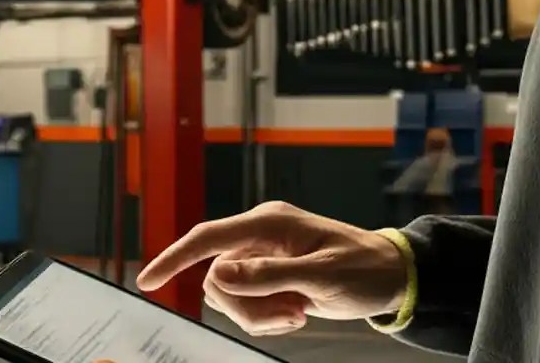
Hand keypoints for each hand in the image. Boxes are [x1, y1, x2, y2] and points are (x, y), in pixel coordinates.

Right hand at [135, 202, 407, 336]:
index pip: (208, 238)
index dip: (174, 258)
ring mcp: (262, 256)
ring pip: (229, 295)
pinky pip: (246, 302)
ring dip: (258, 314)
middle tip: (290, 317)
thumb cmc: (363, 269)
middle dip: (247, 307)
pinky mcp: (268, 276)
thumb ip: (268, 275)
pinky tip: (296, 314)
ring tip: (298, 314)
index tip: (147, 281)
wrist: (391, 276)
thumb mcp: (320, 276)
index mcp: (269, 223)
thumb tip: (218, 276)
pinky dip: (265, 317)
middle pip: (218, 278)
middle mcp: (258, 236)